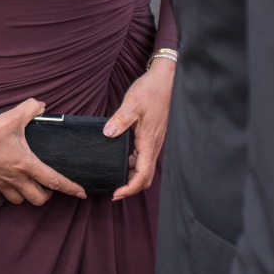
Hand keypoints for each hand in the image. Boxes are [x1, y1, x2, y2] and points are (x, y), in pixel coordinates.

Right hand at [0, 98, 84, 205]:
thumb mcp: (12, 117)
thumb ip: (30, 109)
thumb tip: (41, 105)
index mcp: (26, 164)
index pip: (55, 181)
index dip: (70, 188)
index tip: (81, 193)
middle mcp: (15, 179)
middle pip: (38, 199)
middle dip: (46, 195)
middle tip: (47, 185)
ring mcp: (0, 184)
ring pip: (19, 200)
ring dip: (25, 195)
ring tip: (27, 185)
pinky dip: (2, 194)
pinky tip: (2, 185)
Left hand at [105, 60, 174, 199]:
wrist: (166, 79)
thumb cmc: (151, 90)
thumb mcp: (132, 104)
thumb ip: (120, 120)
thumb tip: (107, 134)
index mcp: (149, 141)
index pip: (142, 175)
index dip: (130, 188)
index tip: (116, 194)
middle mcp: (154, 145)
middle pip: (145, 177)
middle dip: (131, 187)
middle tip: (114, 191)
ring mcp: (154, 141)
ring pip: (145, 168)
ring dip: (132, 176)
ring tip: (114, 176)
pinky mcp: (152, 136)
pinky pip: (144, 157)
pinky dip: (133, 164)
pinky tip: (121, 159)